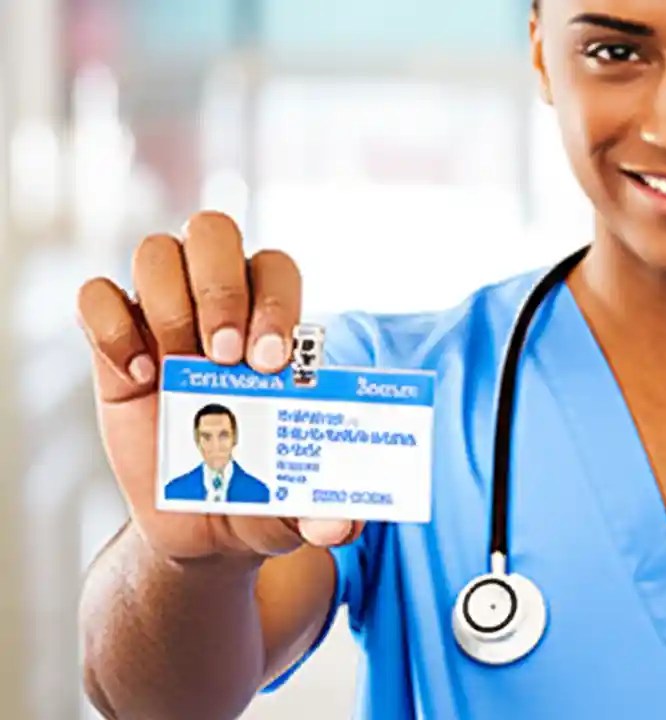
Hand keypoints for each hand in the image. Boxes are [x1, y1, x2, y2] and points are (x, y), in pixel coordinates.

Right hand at [77, 211, 360, 559]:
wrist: (198, 524)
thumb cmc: (260, 494)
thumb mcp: (293, 509)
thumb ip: (321, 512)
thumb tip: (344, 525)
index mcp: (273, 327)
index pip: (276, 269)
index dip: (275, 301)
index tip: (271, 363)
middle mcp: (220, 308)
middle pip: (214, 231)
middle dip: (220, 286)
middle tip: (226, 356)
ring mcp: (164, 320)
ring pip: (157, 251)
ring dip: (170, 301)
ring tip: (182, 368)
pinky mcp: (114, 346)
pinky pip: (96, 295)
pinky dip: (112, 326)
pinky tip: (139, 375)